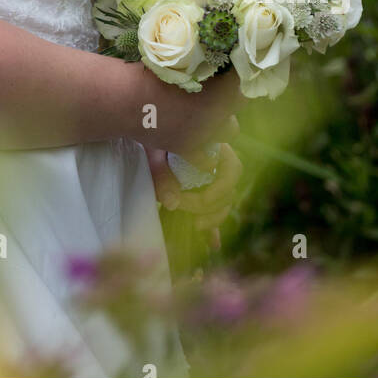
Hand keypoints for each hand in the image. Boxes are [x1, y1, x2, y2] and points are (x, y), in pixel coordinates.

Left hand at [148, 124, 242, 251]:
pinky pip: (214, 211)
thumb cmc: (153, 136)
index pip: (233, 170)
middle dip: (210, 207)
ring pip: (224, 203)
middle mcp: (219, 162)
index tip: (194, 201)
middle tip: (185, 213)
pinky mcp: (203, 192)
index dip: (219, 190)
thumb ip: (163, 174)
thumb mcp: (155, 151)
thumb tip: (172, 203)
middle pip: (229, 191)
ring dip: (213, 219)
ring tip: (194, 227)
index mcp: (215, 145)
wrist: (144, 133)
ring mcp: (213, 178)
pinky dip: (212, 227)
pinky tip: (211, 245)